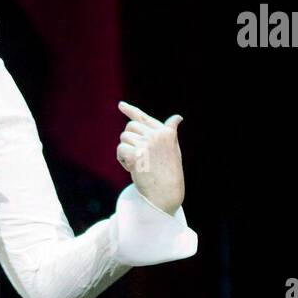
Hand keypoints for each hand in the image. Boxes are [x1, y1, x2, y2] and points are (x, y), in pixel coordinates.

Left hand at [115, 100, 184, 214]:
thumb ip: (169, 132)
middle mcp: (156, 135)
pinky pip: (120, 149)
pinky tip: (132, 168)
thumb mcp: (172, 148)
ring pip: (124, 138)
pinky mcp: (136, 154)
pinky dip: (122, 159)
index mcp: (165, 132)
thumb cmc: (169, 171)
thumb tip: (177, 117)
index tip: (120, 105)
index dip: (130, 110)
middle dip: (130, 140)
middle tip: (140, 156)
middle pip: (129, 128)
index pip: (144, 118)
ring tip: (138, 163)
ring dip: (126, 151)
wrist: (166, 192)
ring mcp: (146, 143)